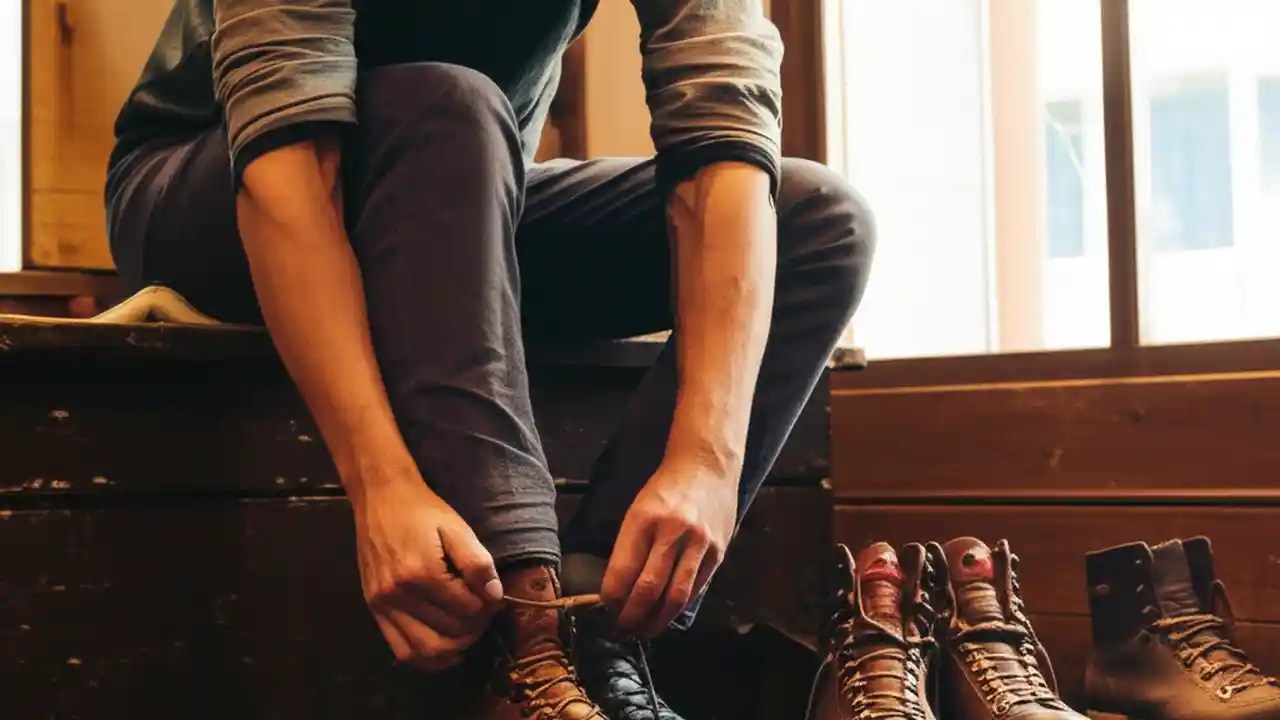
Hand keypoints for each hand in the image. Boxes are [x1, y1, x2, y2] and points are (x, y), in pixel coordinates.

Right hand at [351, 470, 502, 670]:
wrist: (381, 498)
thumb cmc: (423, 510)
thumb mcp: (457, 528)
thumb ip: (478, 563)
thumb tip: (495, 596)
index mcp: (421, 572)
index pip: (467, 609)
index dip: (487, 607)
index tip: (493, 596)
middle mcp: (398, 594)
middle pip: (449, 633)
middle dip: (475, 628)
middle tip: (484, 613)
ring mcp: (382, 604)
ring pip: (425, 651)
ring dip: (453, 648)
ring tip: (466, 631)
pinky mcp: (374, 609)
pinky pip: (401, 650)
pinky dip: (426, 655)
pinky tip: (443, 644)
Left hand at [602, 458, 737, 636]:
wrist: (706, 466)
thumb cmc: (665, 488)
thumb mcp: (638, 510)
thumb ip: (630, 548)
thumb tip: (619, 588)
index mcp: (644, 519)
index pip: (623, 570)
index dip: (612, 598)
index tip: (607, 609)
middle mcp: (672, 531)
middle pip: (648, 588)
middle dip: (632, 615)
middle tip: (623, 628)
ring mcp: (699, 543)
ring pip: (675, 596)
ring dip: (657, 621)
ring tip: (644, 630)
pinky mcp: (719, 552)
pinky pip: (696, 589)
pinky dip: (679, 606)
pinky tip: (667, 613)